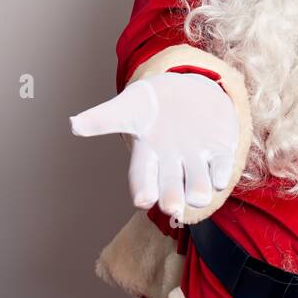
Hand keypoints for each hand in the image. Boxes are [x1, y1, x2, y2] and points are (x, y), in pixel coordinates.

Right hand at [70, 71, 238, 220]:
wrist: (189, 91)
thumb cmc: (153, 104)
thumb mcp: (129, 106)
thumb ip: (104, 118)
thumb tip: (74, 124)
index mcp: (148, 157)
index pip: (142, 180)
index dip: (143, 190)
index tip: (142, 200)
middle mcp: (172, 166)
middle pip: (170, 189)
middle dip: (172, 198)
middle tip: (172, 205)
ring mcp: (197, 161)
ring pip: (198, 186)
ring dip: (199, 191)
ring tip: (197, 194)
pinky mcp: (220, 152)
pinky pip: (223, 168)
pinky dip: (222, 173)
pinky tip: (221, 177)